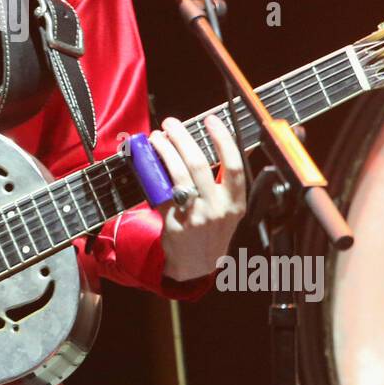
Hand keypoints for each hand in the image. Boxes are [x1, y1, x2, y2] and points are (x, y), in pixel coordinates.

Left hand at [148, 113, 246, 280]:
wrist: (197, 265)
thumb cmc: (213, 230)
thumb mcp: (229, 209)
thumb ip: (225, 182)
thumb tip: (215, 145)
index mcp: (235, 202)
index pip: (234, 165)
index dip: (223, 139)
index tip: (211, 120)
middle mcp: (217, 209)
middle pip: (199, 164)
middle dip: (183, 138)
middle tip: (171, 123)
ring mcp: (195, 216)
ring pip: (178, 175)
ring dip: (165, 150)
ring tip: (157, 137)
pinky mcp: (174, 222)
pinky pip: (162, 192)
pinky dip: (153, 174)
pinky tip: (148, 161)